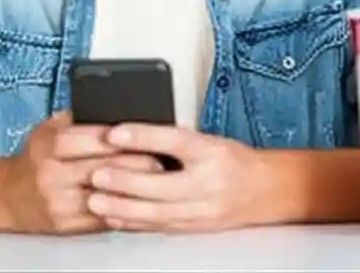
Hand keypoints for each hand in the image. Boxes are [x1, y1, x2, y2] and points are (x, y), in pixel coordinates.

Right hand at [0, 112, 162, 234]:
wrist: (9, 196)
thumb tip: (115, 107)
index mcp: (47, 146)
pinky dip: (124, 207)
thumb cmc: (35, 159)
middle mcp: (51, 175)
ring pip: (106, 195)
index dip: (116, 137)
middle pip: (102, 168)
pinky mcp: (67, 226)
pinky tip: (139, 199)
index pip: (86, 138)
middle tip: (160, 157)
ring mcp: (59, 203)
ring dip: (134, 188)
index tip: (141, 134)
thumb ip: (77, 118)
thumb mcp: (47, 130)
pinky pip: (102, 217)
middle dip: (136, 162)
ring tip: (156, 179)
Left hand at [84, 124, 270, 232]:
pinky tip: (113, 216)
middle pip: (161, 184)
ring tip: (96, 200)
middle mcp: (208, 183)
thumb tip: (129, 134)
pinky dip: (132, 222)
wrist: (264, 190)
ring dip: (122, 207)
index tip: (114, 132)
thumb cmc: (232, 160)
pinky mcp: (194, 227)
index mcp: (211, 152)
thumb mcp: (209, 139)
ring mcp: (201, 209)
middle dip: (124, 181)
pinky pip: (159, 227)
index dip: (143, 136)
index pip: (175, 141)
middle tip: (96, 174)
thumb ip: (173, 140)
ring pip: (157, 212)